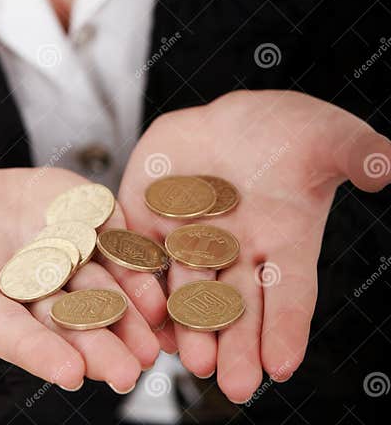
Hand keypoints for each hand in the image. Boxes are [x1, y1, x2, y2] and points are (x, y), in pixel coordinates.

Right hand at [0, 162, 163, 390]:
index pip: (11, 331)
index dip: (40, 350)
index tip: (70, 372)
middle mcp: (26, 287)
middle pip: (66, 321)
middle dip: (97, 344)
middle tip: (127, 372)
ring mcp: (59, 257)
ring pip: (100, 288)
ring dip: (129, 312)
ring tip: (155, 334)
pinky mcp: (82, 224)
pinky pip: (114, 243)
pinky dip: (137, 260)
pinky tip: (162, 277)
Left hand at [117, 89, 390, 403]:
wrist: (240, 121)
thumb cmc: (296, 136)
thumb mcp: (331, 139)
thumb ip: (356, 155)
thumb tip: (388, 164)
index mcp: (285, 241)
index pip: (289, 292)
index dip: (287, 326)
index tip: (283, 365)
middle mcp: (237, 250)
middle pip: (236, 303)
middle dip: (234, 343)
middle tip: (232, 383)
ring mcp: (192, 234)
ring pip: (186, 285)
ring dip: (187, 323)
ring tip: (188, 359)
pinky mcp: (151, 212)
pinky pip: (141, 248)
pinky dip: (138, 277)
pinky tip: (139, 311)